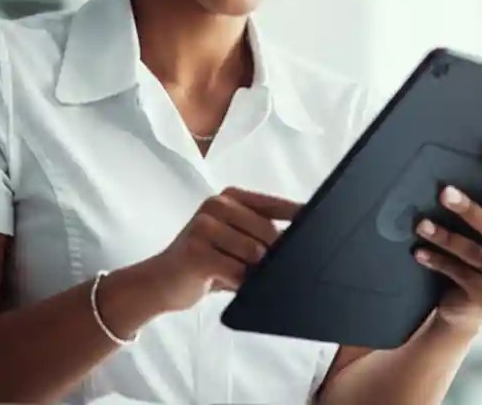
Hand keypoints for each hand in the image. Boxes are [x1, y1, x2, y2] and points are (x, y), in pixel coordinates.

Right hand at [149, 187, 300, 311]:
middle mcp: (217, 205)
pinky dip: (238, 283)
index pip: (275, 205)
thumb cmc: (204, 263)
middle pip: (268, 233)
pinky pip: (236, 271)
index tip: (324, 225)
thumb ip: (261, 235)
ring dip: (252, 273)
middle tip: (258, 270)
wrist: (158, 283)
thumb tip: (300, 244)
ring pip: (254, 254)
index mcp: (230, 197)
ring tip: (237, 275)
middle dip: (271, 257)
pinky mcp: (195, 251)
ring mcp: (204, 226)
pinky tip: (226, 283)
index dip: (299, 217)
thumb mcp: (235, 242)